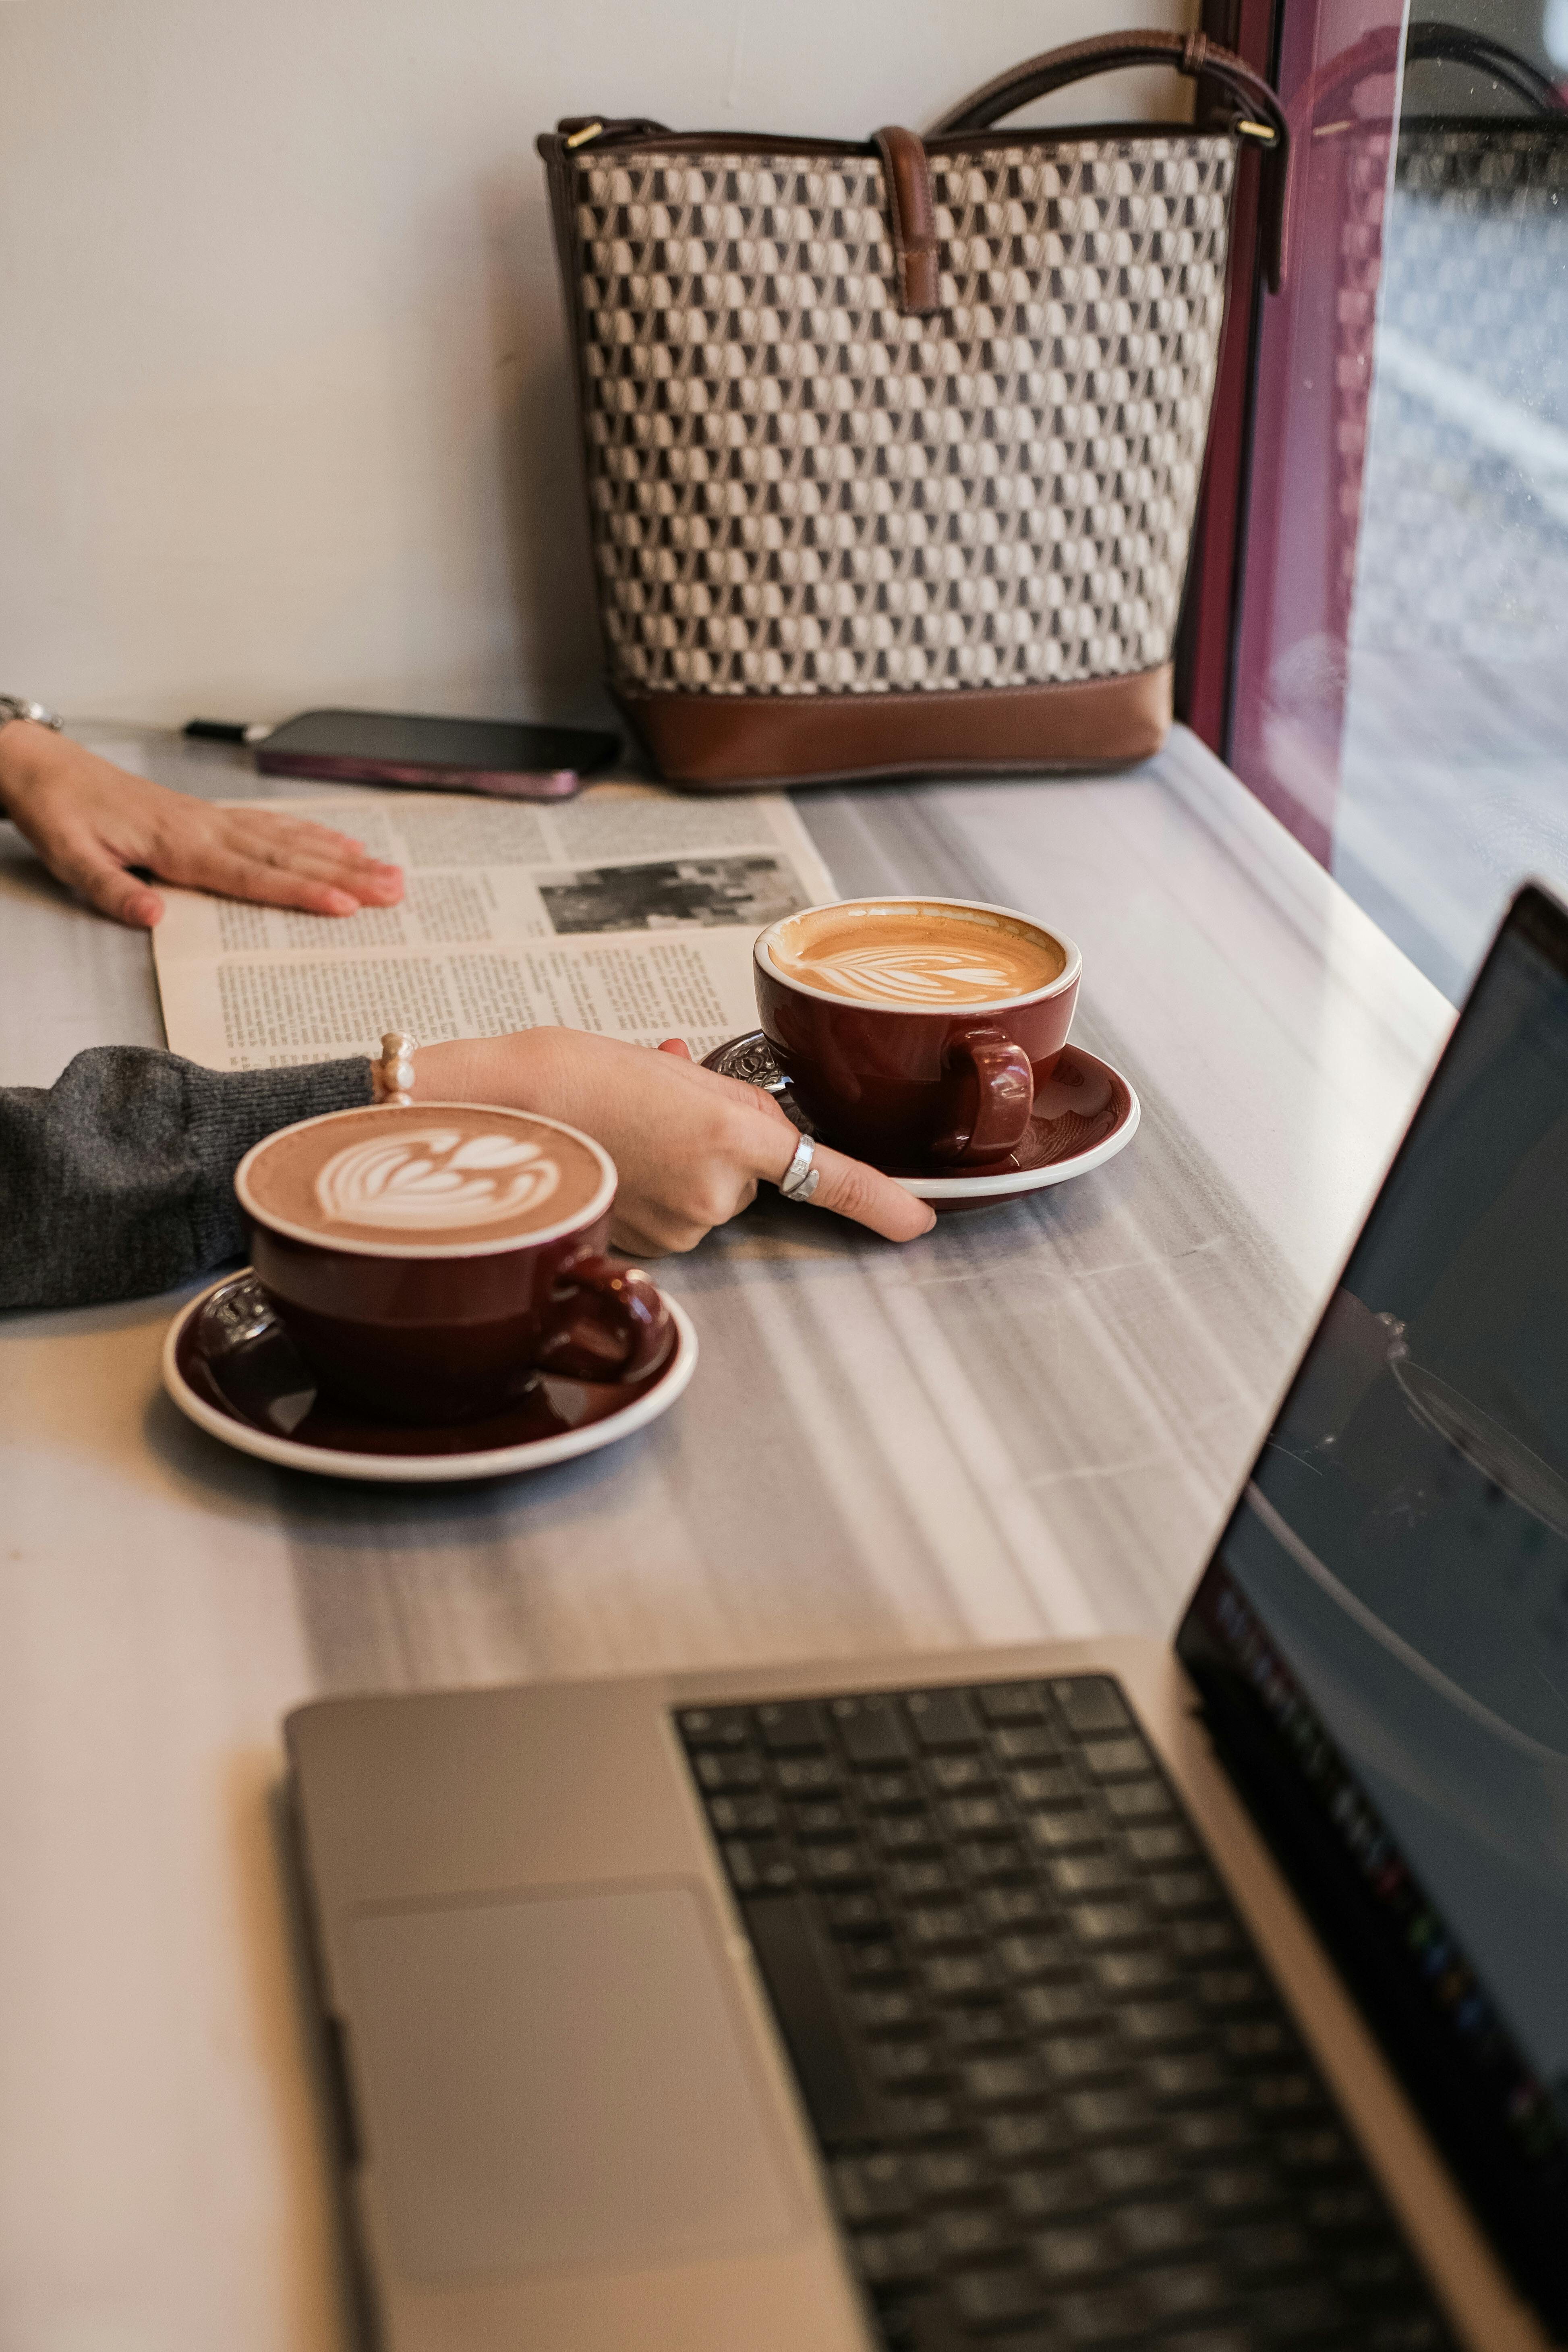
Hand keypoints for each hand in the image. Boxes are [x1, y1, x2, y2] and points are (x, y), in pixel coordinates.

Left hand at [0, 721, 403, 926]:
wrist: (47, 769)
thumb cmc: (61, 815)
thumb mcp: (70, 859)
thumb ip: (112, 890)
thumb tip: (152, 917)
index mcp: (178, 846)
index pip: (252, 876)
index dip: (301, 893)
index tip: (344, 906)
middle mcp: (207, 829)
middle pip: (289, 858)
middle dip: (346, 877)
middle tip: (395, 891)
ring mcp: (214, 819)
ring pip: (291, 841)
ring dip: (342, 858)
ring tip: (388, 871)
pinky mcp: (211, 816)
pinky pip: (274, 826)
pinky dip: (312, 835)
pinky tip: (341, 843)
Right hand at [415, 1027, 935, 1254]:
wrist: (491, 1113)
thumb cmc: (567, 1074)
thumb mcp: (665, 1069)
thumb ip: (723, 1097)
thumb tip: (746, 1117)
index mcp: (730, 1131)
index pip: (825, 1173)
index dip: (878, 1201)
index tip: (918, 1223)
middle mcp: (712, 1192)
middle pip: (747, 1176)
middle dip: (717, 1147)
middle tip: (657, 1113)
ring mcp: (677, 1228)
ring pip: (707, 1201)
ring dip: (679, 1170)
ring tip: (622, 1134)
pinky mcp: (643, 1248)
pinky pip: (670, 1222)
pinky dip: (650, 1196)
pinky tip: (611, 1165)